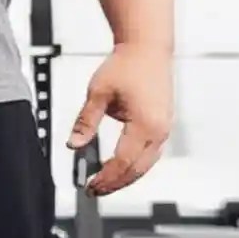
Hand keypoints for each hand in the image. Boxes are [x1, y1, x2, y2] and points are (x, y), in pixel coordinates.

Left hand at [67, 43, 172, 196]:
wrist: (147, 47)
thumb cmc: (126, 65)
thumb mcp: (98, 92)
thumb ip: (86, 122)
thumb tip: (73, 145)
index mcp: (145, 124)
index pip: (123, 162)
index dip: (106, 178)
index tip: (90, 185)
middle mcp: (159, 130)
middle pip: (137, 169)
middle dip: (115, 183)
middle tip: (94, 190)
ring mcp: (165, 128)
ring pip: (146, 164)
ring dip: (126, 176)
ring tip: (105, 183)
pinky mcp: (164, 124)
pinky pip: (151, 153)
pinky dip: (136, 164)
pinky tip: (122, 167)